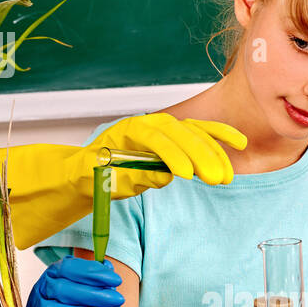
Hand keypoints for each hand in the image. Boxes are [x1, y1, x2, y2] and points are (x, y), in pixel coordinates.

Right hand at [0, 113, 246, 248]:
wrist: (65, 181)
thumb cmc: (104, 179)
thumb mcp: (141, 178)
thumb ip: (161, 171)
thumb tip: (180, 172)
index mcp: (154, 132)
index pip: (192, 128)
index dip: (218, 133)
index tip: (242, 145)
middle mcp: (143, 125)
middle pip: (184, 130)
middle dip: (208, 152)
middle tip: (225, 176)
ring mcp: (126, 130)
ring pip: (166, 133)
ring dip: (189, 153)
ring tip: (206, 177)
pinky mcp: (111, 141)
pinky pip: (142, 145)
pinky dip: (161, 157)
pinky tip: (178, 174)